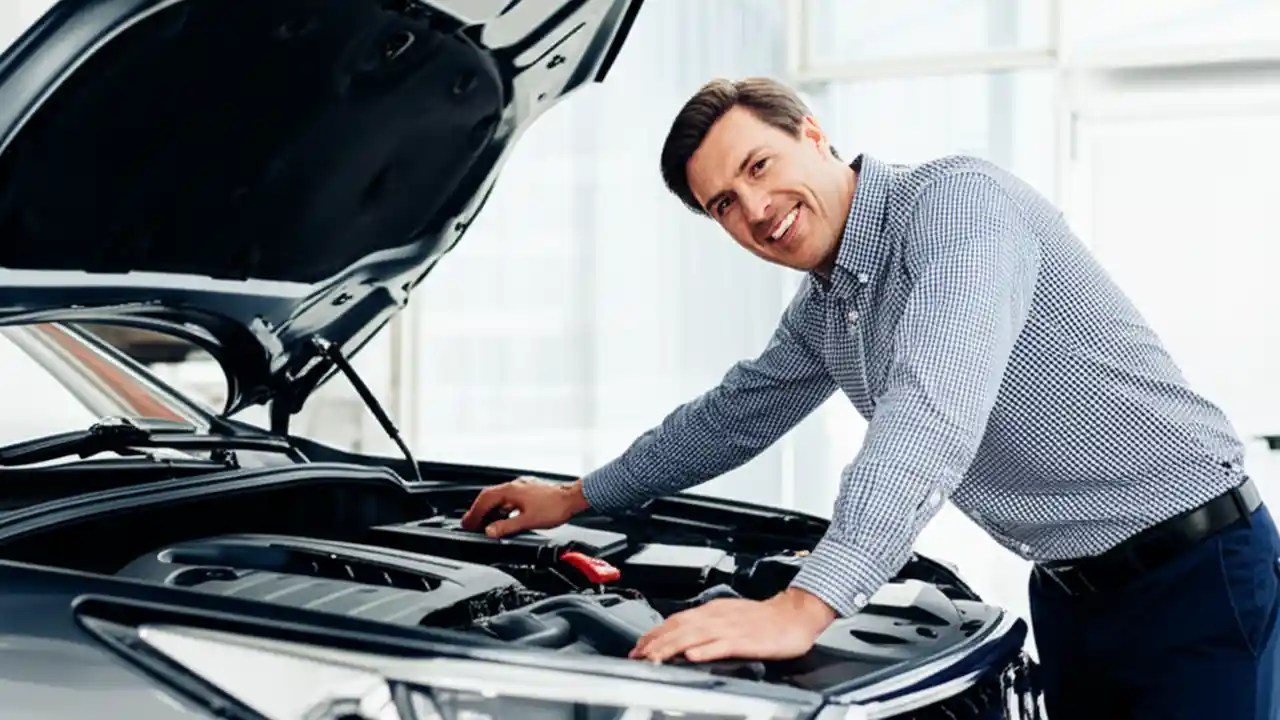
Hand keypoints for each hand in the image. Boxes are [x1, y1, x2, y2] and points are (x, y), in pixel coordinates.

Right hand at [460, 476, 590, 536]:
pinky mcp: (528, 490)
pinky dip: (501, 507)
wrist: (572, 499)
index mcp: (511, 491)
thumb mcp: (527, 521)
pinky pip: (508, 497)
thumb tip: (490, 531)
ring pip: (499, 496)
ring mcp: (522, 487)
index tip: (467, 524)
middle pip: (489, 496)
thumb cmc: (554, 507)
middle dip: (478, 510)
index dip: (474, 513)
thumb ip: (506, 527)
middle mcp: (514, 486)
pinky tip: (504, 515)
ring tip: (484, 521)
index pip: (485, 500)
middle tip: (470, 523)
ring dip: (489, 508)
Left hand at [629, 588, 836, 662]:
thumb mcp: (729, 616)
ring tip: (654, 658)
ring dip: (672, 647)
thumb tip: (683, 638)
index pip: (675, 620)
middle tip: (637, 656)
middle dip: (655, 643)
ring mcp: (731, 628)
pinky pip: (722, 645)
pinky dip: (705, 650)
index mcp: (712, 611)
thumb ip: (706, 625)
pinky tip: (692, 656)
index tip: (638, 647)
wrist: (795, 614)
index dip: (654, 634)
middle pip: (679, 628)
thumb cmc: (765, 619)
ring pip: (694, 636)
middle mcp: (717, 616)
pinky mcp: (746, 640)